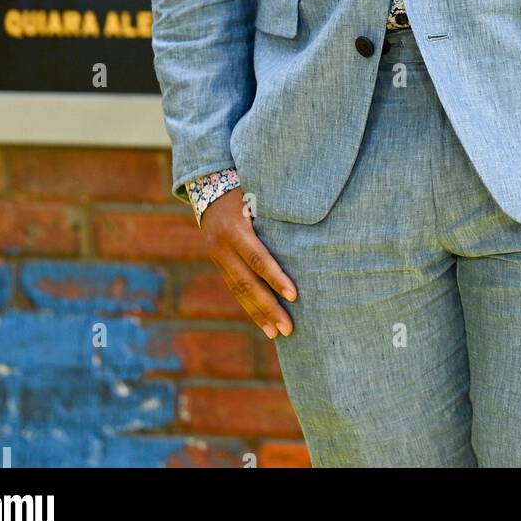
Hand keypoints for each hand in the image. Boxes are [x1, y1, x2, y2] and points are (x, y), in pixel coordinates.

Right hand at [200, 188, 297, 339]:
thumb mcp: (257, 191)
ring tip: (277, 334)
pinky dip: (250, 307)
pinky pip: (235, 289)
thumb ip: (276, 208)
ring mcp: (218, 257)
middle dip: (268, 307)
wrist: (207, 186)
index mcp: (234, 228)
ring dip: (259, 314)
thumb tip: (313, 214)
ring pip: (239, 291)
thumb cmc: (244, 186)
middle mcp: (222, 246)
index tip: (294, 295)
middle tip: (289, 329)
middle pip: (247, 283)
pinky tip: (263, 323)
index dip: (275, 277)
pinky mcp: (220, 263)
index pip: (257, 257)